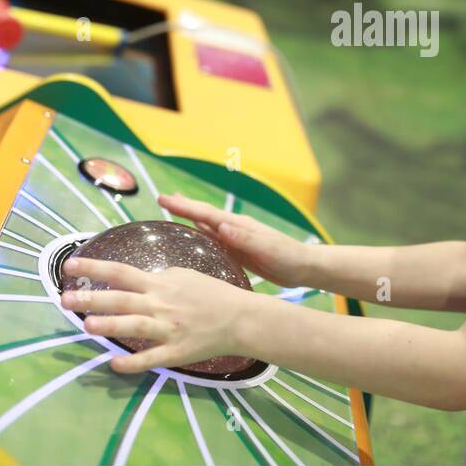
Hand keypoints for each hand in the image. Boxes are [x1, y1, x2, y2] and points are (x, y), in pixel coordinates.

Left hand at [60, 255, 254, 372]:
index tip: (71, 264)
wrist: (240, 318)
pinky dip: (132, 362)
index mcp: (161, 284)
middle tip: (65, 300)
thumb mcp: (186, 275)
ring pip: (134, 326)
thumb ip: (160, 278)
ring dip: (110, 325)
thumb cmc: (213, 294)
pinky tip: (113, 363)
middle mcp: (161, 304)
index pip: (122, 273)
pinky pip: (151, 359)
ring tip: (86, 325)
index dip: (95, 268)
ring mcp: (168, 329)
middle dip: (92, 298)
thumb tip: (139, 280)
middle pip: (122, 299)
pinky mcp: (176, 352)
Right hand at [158, 192, 313, 287]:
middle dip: (183, 207)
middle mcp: (235, 229)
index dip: (185, 207)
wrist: (303, 267)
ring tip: (173, 212)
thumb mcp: (266, 248)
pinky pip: (214, 242)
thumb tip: (221, 226)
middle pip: (204, 215)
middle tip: (162, 199)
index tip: (164, 199)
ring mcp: (236, 239)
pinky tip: (195, 237)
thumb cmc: (287, 256)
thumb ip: (244, 238)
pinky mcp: (239, 251)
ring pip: (207, 227)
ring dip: (190, 218)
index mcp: (239, 225)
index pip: (207, 213)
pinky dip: (201, 235)